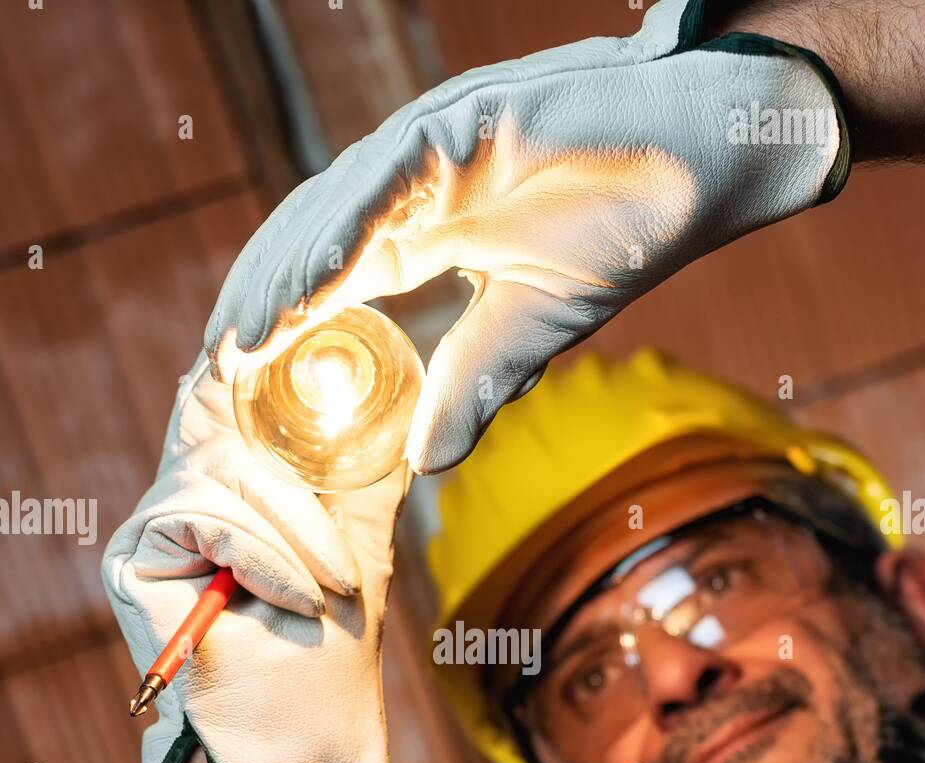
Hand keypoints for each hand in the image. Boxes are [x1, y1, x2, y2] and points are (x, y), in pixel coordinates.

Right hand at [103, 353, 408, 762]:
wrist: (296, 742)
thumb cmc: (328, 660)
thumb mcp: (358, 547)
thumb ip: (362, 477)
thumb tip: (405, 403)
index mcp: (236, 487)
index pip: (238, 394)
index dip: (267, 357)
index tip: (324, 323)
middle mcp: (188, 492)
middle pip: (227, 413)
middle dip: (299, 454)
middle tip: (345, 489)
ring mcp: (156, 522)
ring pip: (227, 470)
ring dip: (297, 529)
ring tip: (336, 588)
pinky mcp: (137, 554)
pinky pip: (206, 513)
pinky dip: (266, 556)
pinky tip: (301, 599)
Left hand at [205, 0, 847, 473]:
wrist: (699, 166)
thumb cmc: (618, 232)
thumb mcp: (530, 332)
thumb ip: (471, 387)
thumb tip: (425, 467)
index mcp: (421, 237)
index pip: (329, 283)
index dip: (281, 329)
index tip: (243, 386)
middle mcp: (410, 194)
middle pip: (310, 247)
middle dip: (260, 306)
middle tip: (215, 369)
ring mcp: (428, 154)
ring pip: (329, 213)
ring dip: (281, 276)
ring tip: (238, 337)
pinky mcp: (457, 123)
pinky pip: (381, 181)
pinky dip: (338, 233)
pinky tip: (302, 285)